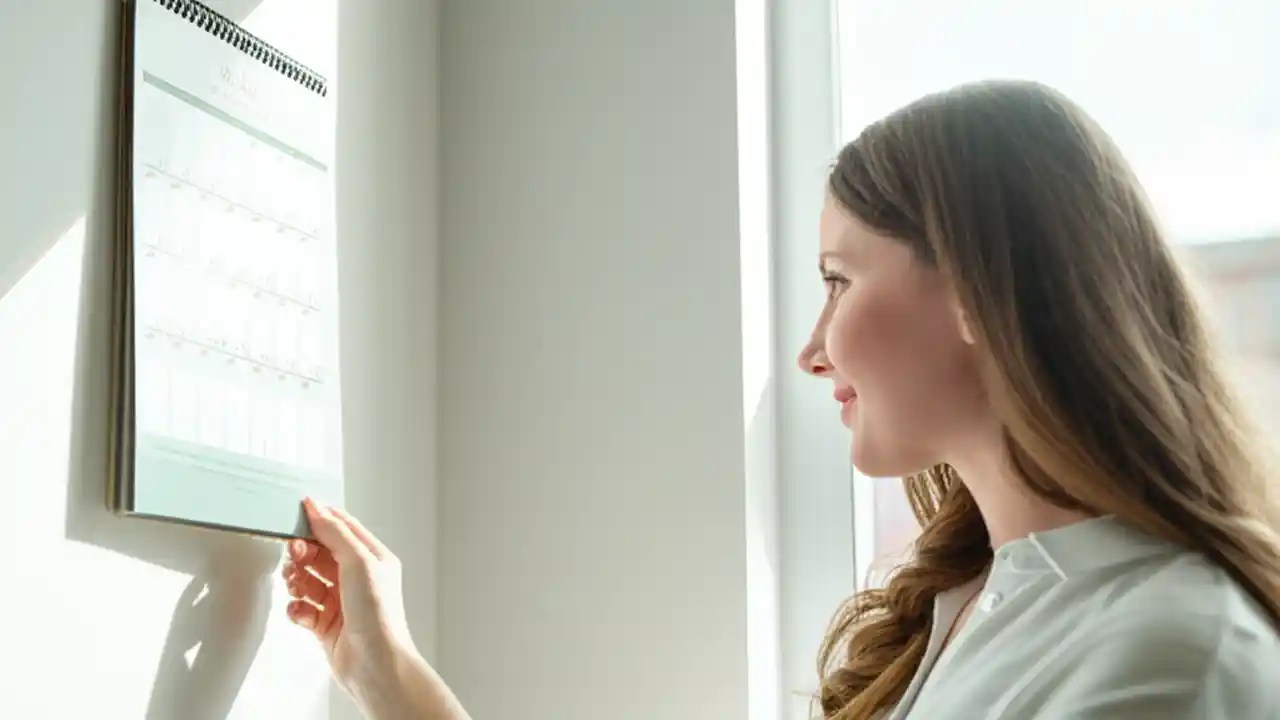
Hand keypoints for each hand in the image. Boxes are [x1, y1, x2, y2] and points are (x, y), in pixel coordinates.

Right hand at [283, 498, 413, 694]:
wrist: (375, 665)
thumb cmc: (378, 613)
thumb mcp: (358, 561)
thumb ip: (335, 532)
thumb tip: (315, 507)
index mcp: (373, 558)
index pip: (343, 528)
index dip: (320, 519)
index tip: (296, 514)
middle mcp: (357, 578)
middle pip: (320, 553)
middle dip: (303, 553)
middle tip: (295, 557)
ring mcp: (341, 601)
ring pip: (308, 580)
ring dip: (296, 580)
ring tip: (295, 587)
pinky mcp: (326, 625)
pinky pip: (302, 607)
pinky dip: (297, 608)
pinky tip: (300, 612)